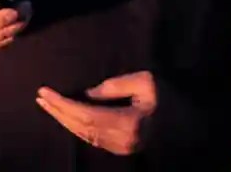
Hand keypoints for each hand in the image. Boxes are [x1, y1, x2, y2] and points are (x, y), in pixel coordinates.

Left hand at [37, 70, 194, 155]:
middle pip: (81, 127)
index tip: (45, 92)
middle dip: (58, 112)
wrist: (191, 119)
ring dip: (63, 120)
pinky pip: (92, 139)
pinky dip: (75, 127)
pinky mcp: (123, 149)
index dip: (62, 104)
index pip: (85, 114)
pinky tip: (64, 116)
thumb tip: (84, 94)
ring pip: (84, 136)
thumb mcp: (143, 81)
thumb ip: (112, 86)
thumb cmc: (168, 94)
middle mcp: (123, 140)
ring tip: (46, 105)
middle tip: (40, 97)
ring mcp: (123, 148)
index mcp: (129, 123)